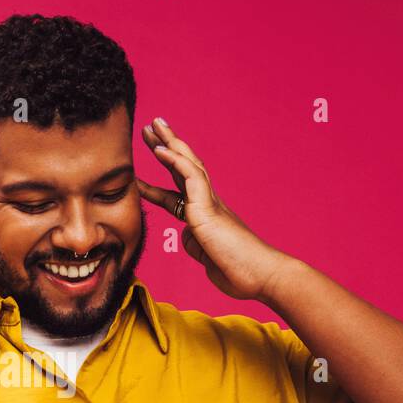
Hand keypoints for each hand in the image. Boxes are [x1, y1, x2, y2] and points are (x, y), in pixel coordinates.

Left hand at [136, 117, 294, 303]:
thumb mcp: (206, 255)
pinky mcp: (209, 208)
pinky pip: (190, 177)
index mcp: (203, 216)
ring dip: (169, 143)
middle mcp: (208, 203)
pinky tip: (160, 149)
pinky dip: (175, 161)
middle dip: (165, 147)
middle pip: (183, 168)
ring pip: (188, 164)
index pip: (176, 191)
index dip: (157, 180)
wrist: (260, 276)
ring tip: (152, 126)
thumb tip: (184, 234)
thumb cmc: (238, 270)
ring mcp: (209, 203)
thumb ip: (194, 242)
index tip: (142, 169)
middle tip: (149, 129)